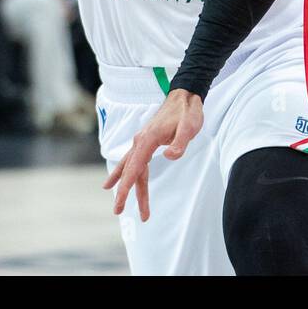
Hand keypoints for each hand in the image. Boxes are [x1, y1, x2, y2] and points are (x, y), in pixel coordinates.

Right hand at [103, 89, 203, 220]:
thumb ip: (180, 142)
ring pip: (132, 168)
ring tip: (121, 206)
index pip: (134, 168)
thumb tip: (170, 156)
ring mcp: (142, 141)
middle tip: (118, 212)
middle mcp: (140, 141)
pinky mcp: (146, 142)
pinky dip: (128, 174)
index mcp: (147, 140)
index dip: (125, 187)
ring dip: (128, 187)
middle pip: (130, 171)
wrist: (184, 96)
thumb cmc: (187, 112)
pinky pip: (134, 162)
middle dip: (124, 192)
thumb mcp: (189, 127)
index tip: (119, 203)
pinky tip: (118, 182)